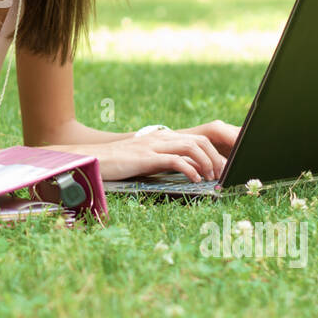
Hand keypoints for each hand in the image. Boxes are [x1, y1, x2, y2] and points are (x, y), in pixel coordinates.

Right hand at [92, 119, 240, 181]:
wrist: (96, 158)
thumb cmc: (120, 162)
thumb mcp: (148, 159)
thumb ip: (168, 161)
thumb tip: (191, 170)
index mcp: (164, 138)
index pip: (198, 139)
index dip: (214, 153)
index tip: (221, 169)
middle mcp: (162, 138)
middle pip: (200, 141)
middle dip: (216, 158)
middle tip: (221, 175)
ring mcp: (155, 146)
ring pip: (192, 148)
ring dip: (206, 164)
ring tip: (210, 178)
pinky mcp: (147, 157)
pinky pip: (176, 160)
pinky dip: (190, 170)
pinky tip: (194, 180)